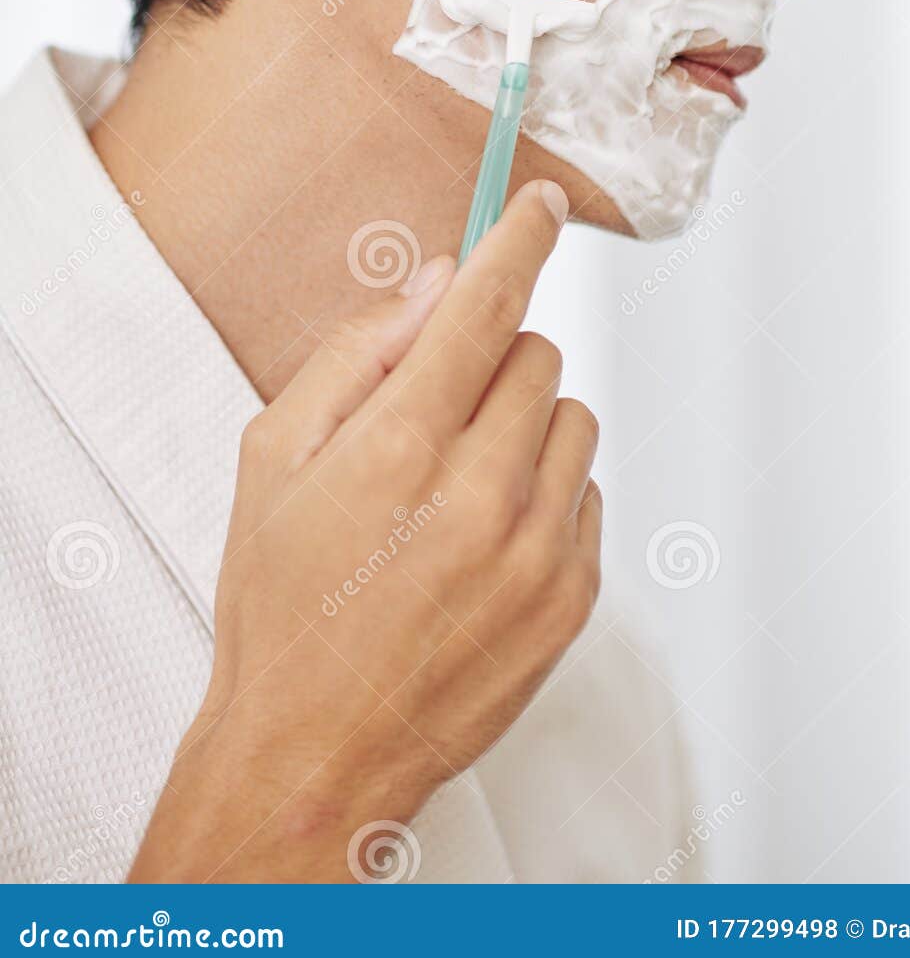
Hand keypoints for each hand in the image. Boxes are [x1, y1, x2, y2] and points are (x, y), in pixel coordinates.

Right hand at [128, 180, 600, 881]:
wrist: (314, 750)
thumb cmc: (282, 603)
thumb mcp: (274, 459)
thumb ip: (357, 353)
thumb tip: (437, 281)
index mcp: (399, 447)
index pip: (487, 305)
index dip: (520, 238)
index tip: (543, 206)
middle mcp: (483, 495)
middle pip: (537, 354)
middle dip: (490, 361)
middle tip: (433, 416)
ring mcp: (539, 551)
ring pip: (572, 418)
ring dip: (525, 427)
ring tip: (457, 486)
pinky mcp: (574, 597)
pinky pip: (588, 491)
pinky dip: (545, 493)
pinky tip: (484, 540)